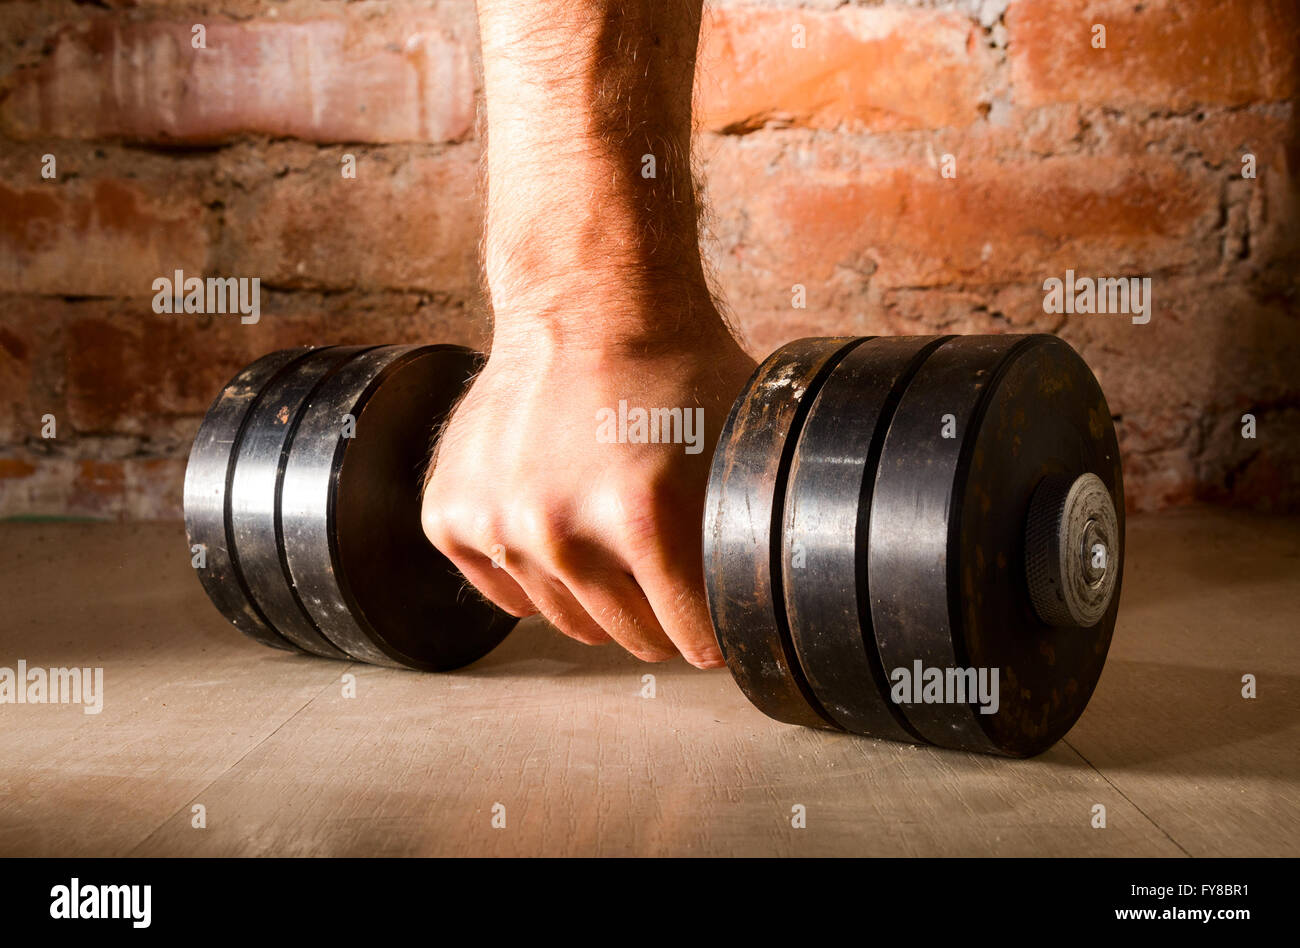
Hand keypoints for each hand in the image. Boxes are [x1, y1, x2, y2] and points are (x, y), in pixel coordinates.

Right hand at [421, 323, 755, 666]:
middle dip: (659, 613)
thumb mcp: (741, 445)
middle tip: (666, 561)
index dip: (713, 626)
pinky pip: (504, 590)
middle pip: (629, 638)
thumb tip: (777, 598)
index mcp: (643, 518)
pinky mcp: (448, 516)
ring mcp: (496, 524)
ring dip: (597, 594)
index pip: (691, 641)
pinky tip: (558, 518)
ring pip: (565, 620)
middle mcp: (560, 529)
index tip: (715, 607)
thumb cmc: (672, 368)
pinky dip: (533, 570)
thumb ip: (755, 529)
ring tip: (612, 530)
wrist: (586, 301)